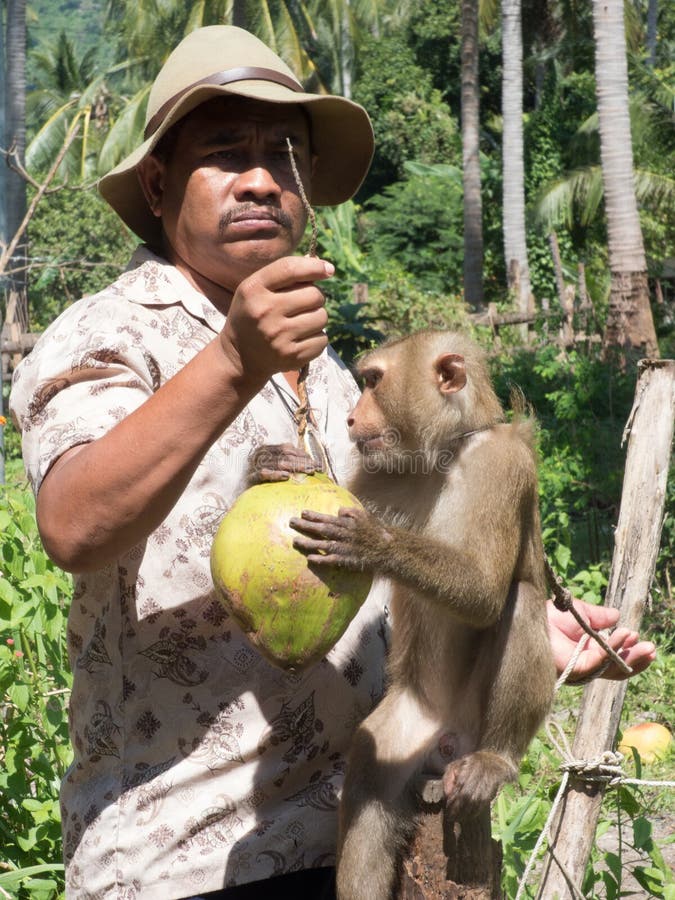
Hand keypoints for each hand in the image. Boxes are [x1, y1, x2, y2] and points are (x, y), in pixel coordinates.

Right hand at [220, 255, 332, 380]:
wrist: (240, 356)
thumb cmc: (253, 314)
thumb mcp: (256, 289)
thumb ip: (284, 274)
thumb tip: (325, 267)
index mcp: (253, 289)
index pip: (290, 269)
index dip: (314, 267)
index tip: (329, 270)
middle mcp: (264, 312)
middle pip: (314, 294)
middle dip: (315, 297)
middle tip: (302, 305)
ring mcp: (278, 336)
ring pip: (322, 317)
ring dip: (317, 318)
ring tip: (300, 323)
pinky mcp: (291, 356)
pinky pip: (322, 339)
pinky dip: (317, 338)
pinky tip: (301, 339)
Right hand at [247, 443, 319, 484]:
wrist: (244, 494)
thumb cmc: (263, 481)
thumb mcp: (275, 468)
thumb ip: (288, 462)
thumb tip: (310, 462)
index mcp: (266, 449)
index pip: (287, 448)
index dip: (302, 454)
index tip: (316, 463)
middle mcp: (260, 455)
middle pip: (285, 455)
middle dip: (302, 461)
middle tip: (315, 469)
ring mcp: (254, 465)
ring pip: (278, 463)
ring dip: (295, 467)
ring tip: (308, 472)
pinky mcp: (251, 478)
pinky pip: (264, 474)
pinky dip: (276, 474)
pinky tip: (286, 477)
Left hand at [290, 507, 376, 569]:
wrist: (388, 549)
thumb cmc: (375, 532)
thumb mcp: (365, 516)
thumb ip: (351, 512)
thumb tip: (338, 511)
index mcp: (348, 523)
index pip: (328, 518)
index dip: (314, 515)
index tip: (302, 512)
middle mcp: (345, 534)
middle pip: (322, 529)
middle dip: (305, 526)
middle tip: (291, 522)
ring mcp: (346, 547)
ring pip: (324, 544)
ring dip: (309, 543)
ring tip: (295, 541)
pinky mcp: (348, 560)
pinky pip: (332, 560)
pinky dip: (321, 559)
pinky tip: (309, 559)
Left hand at [548, 599, 655, 682]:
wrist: (533, 619)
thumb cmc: (551, 617)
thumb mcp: (582, 613)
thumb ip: (600, 617)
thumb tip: (617, 616)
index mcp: (588, 650)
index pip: (612, 655)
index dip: (626, 647)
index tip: (635, 634)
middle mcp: (587, 661)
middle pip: (617, 667)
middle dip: (636, 659)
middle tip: (652, 649)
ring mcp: (583, 667)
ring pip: (613, 669)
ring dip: (631, 658)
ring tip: (647, 648)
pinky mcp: (578, 669)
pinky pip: (601, 661)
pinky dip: (615, 649)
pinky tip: (624, 636)